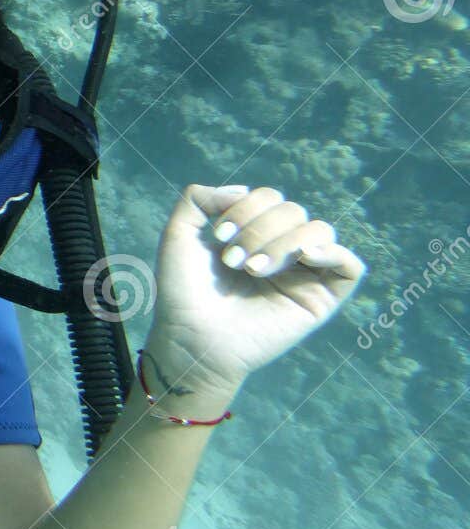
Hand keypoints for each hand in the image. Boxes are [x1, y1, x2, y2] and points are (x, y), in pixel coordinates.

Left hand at [145, 184, 366, 392]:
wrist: (192, 338)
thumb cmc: (184, 292)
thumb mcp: (179, 234)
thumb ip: (199, 198)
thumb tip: (244, 190)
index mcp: (254, 233)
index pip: (269, 197)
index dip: (246, 207)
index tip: (219, 235)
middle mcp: (282, 250)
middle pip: (293, 211)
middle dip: (259, 229)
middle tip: (233, 260)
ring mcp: (304, 274)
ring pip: (320, 231)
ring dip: (284, 242)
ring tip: (252, 269)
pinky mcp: (322, 300)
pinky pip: (350, 266)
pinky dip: (332, 252)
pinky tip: (304, 256)